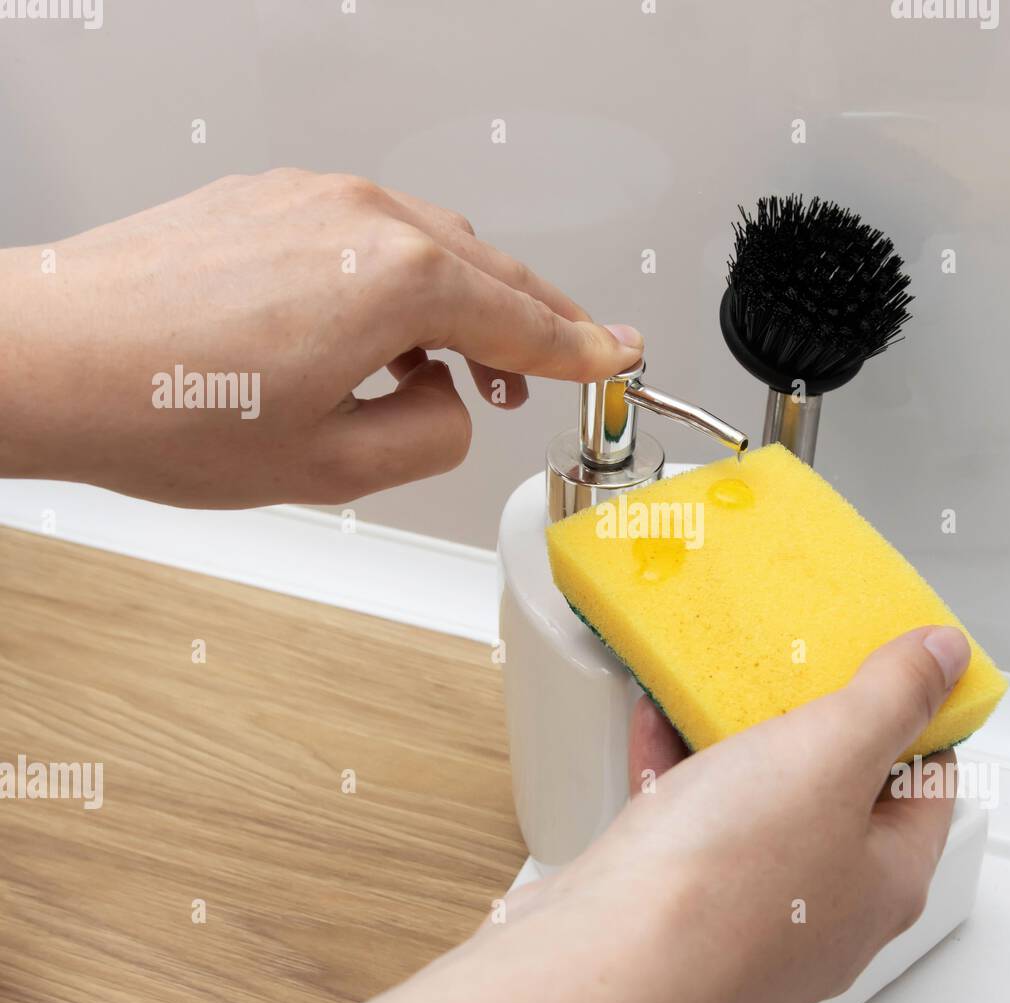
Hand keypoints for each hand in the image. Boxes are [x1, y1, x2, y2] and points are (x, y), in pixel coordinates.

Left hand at [0, 168, 642, 506]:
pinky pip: (374, 232)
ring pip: (434, 244)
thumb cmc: (166, 411)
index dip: (583, 350)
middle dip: (533, 323)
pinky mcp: (271, 196)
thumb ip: (436, 433)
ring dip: (465, 304)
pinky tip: (380, 333)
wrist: (46, 359)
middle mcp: (364, 217)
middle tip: (558, 368)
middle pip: (490, 269)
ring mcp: (314, 196)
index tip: (621, 356)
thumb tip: (457, 401)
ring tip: (456, 369)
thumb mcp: (336, 468)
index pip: (525, 320)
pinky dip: (403, 280)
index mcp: (397, 281)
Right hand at [296, 626, 969, 1002]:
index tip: (883, 650)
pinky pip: (694, 818)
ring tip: (713, 676)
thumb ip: (887, 694)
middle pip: (838, 783)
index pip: (932, 773)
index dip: (912, 703)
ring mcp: (748, 906)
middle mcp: (823, 901)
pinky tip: (654, 727)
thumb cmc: (713, 886)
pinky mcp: (676, 901)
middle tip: (787, 654)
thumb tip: (939, 649)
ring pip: (760, 797)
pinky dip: (682, 768)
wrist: (597, 964)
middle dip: (808, 712)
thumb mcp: (823, 752)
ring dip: (736, 732)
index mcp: (883, 871)